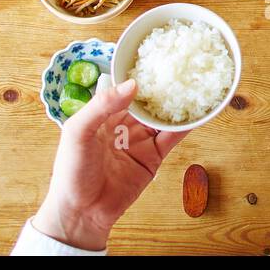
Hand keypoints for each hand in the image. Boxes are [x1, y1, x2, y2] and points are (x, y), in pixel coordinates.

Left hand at [32, 78, 187, 249]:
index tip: (155, 58)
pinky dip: (185, 127)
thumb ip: (102, 106)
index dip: (138, 75)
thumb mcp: (78, 131)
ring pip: (163, 118)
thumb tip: (132, 85)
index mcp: (102, 114)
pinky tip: (198, 113)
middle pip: (147, 101)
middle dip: (162, 87)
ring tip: (195, 85)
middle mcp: (123, 125)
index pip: (124, 89)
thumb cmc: (71, 171)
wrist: (82, 212)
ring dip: (177, 104)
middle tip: (181, 67)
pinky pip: (171, 139)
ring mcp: (139, 142)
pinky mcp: (153, 159)